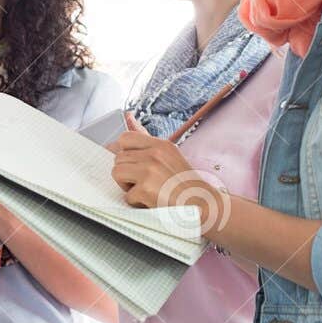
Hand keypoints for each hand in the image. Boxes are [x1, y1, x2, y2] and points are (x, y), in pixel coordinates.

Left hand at [108, 112, 220, 229]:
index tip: (135, 165)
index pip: (125, 138)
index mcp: (161, 145)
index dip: (125, 153)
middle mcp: (155, 154)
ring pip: (117, 173)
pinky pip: (126, 195)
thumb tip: (128, 116)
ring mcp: (150, 170)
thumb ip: (147, 140)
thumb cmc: (185, 184)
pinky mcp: (146, 189)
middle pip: (118, 158)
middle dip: (127, 173)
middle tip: (145, 182)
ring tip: (146, 190)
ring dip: (128, 186)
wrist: (204, 206)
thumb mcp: (169, 156)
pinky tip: (152, 201)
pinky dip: (137, 202)